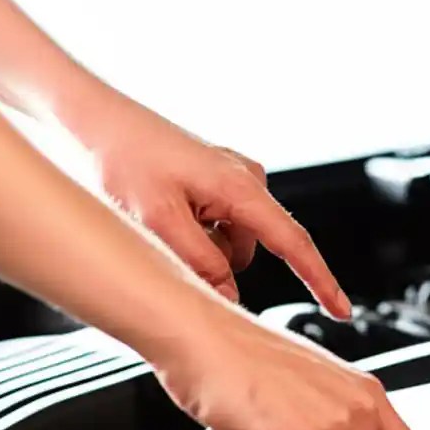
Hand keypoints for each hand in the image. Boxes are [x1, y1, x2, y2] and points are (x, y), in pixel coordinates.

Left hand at [91, 104, 348, 315]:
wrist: (89, 118)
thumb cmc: (118, 157)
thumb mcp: (157, 221)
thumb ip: (200, 264)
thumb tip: (230, 297)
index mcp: (240, 186)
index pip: (293, 244)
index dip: (320, 281)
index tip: (340, 310)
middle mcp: (245, 178)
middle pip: (249, 251)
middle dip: (215, 262)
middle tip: (165, 247)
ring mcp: (230, 178)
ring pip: (229, 243)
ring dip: (198, 247)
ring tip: (155, 219)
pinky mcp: (213, 181)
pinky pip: (216, 225)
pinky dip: (192, 231)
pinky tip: (159, 210)